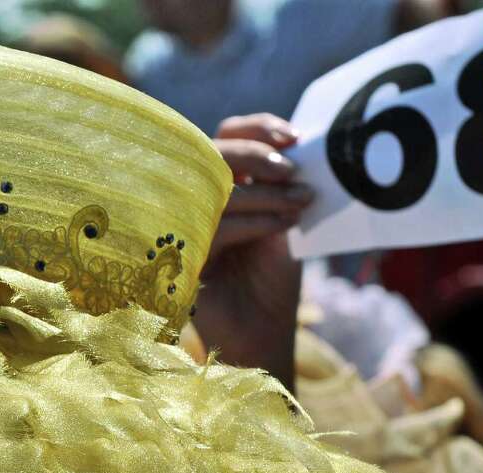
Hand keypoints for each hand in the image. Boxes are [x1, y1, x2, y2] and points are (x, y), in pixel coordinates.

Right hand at [193, 114, 307, 387]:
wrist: (262, 334)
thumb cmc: (271, 282)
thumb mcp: (281, 223)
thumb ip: (279, 186)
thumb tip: (293, 146)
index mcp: (222, 185)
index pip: (227, 137)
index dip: (257, 128)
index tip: (293, 137)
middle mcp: (199, 201)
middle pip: (212, 154)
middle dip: (256, 154)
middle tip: (291, 169)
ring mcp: (186, 228)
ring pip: (215, 189)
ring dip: (265, 192)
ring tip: (299, 202)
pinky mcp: (182, 259)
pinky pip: (215, 227)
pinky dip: (255, 222)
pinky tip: (283, 227)